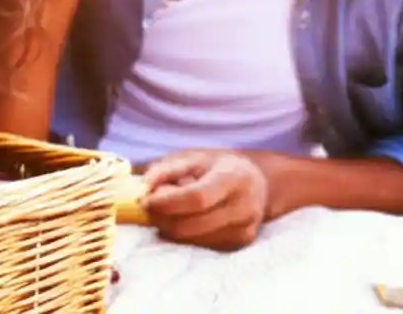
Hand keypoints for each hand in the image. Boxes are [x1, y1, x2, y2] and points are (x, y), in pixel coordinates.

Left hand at [141, 149, 270, 250]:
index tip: (144, 201)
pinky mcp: (239, 244)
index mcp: (235, 177)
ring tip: (170, 209)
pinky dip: (185, 234)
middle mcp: (245, 207)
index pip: (197, 198)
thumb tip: (144, 186)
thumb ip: (167, 169)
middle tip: (147, 208)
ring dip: (171, 228)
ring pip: (192, 239)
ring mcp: (244, 230)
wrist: (258, 184)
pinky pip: (201, 245)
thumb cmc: (218, 167)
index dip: (167, 203)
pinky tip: (187, 219)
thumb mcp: (194, 158)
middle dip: (162, 219)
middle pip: (191, 225)